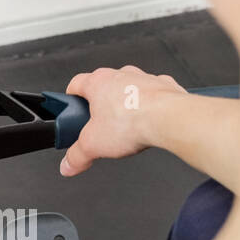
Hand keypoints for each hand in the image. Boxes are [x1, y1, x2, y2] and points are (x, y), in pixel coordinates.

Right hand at [60, 66, 186, 175]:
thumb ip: (76, 156)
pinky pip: (153, 95)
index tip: (72, 109)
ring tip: (127, 128)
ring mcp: (144, 78)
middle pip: (104, 88)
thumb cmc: (134, 121)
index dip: (71, 98)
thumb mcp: (93, 145)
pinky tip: (149, 122)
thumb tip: (68, 164)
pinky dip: (150, 106)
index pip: (76, 84)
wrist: (170, 118)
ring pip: (130, 89)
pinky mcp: (164, 86)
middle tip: (101, 127)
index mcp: (98, 82)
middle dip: (101, 106)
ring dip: (126, 105)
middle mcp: (121, 75)